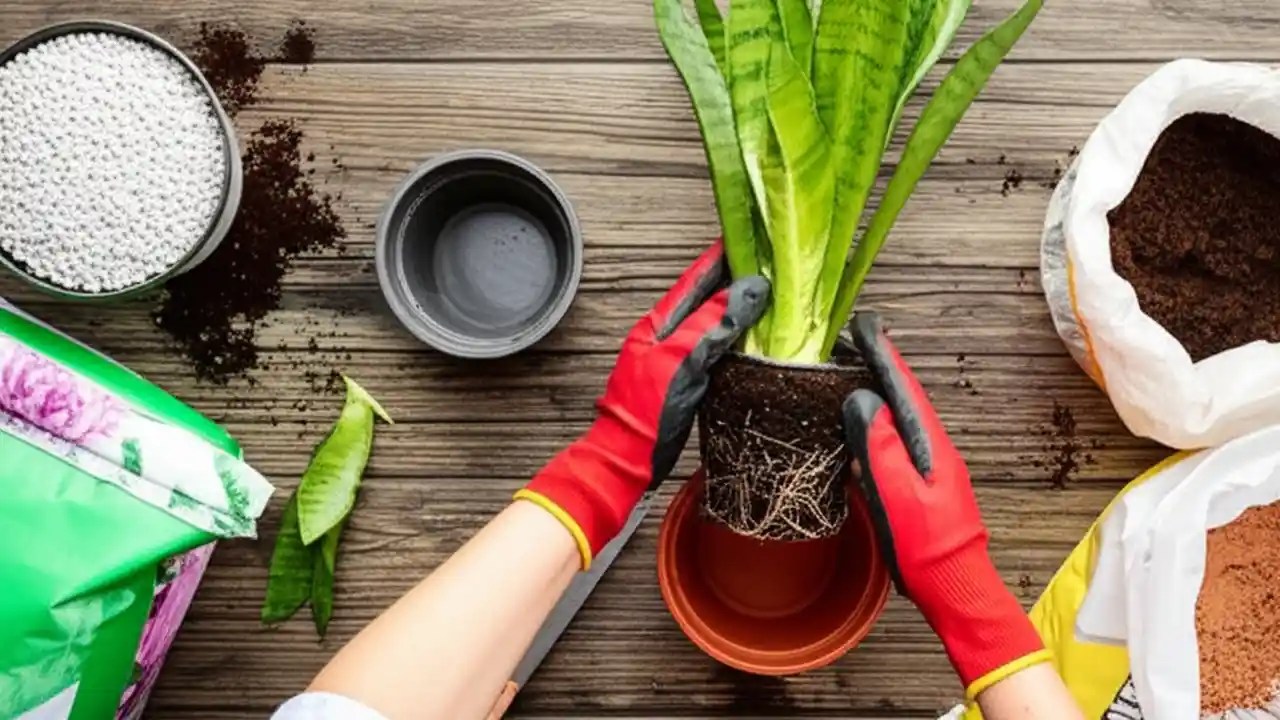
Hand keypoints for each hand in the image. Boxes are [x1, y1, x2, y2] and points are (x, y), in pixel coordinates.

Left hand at [518, 241, 769, 569]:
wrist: (624, 459)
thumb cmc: (644, 413)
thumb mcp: (681, 362)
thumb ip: (712, 325)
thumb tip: (747, 289)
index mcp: (660, 324)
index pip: (696, 279)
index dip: (721, 259)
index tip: (748, 239)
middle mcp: (664, 335)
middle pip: (703, 297)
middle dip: (731, 279)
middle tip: (764, 264)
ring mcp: (671, 358)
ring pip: (707, 322)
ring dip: (731, 307)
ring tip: (761, 295)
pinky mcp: (679, 381)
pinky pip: (709, 348)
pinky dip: (729, 337)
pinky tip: (744, 341)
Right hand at [841, 312, 1048, 699]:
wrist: (957, 589)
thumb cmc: (930, 549)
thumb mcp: (897, 495)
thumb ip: (880, 447)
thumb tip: (864, 401)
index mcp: (930, 446)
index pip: (904, 388)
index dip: (884, 355)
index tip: (867, 326)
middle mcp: (936, 451)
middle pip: (904, 398)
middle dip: (880, 368)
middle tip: (855, 344)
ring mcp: (932, 468)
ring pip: (900, 421)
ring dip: (879, 396)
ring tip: (855, 377)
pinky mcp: (925, 486)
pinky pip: (898, 444)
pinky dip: (879, 428)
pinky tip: (865, 432)